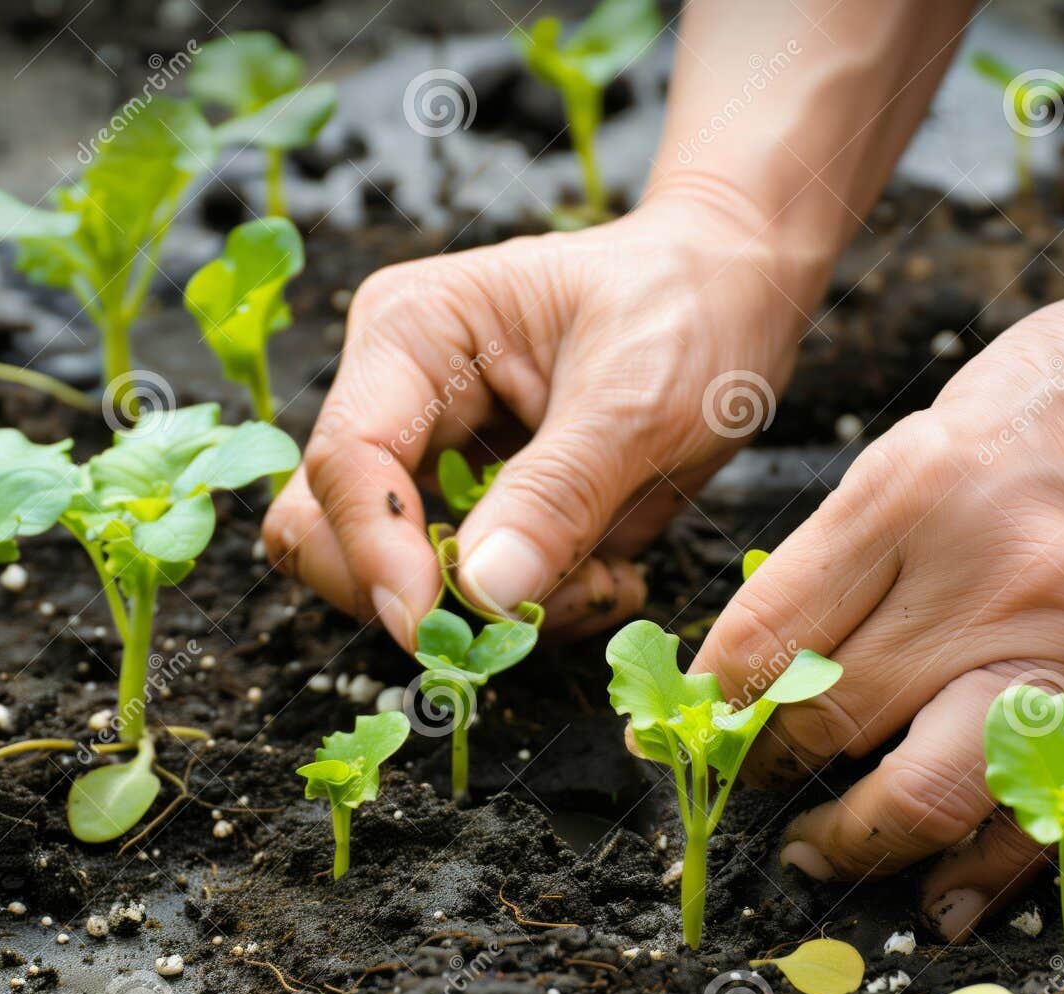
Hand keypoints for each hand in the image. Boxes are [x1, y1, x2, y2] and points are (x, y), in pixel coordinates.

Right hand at [263, 181, 818, 647]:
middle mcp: (400, 398)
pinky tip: (611, 572)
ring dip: (496, 615)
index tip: (432, 628)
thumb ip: (557, 496)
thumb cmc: (687, 308)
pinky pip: (469, 597)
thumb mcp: (637, 400)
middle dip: (426, 595)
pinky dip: (534, 613)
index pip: (347, 460)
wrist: (736, 296)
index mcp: (412, 335)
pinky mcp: (478, 509)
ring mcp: (433, 460)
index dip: (375, 553)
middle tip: (538, 610)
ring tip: (606, 578)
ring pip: (399, 583)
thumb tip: (479, 596)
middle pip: (328, 530)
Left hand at [693, 268, 1063, 940]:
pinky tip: (931, 894)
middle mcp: (986, 582)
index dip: (716, 694)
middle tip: (754, 777)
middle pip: (832, 720)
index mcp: (914, 492)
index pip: (772, 631)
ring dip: (854, 842)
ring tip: (819, 850)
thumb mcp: (924, 433)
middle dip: (769, 767)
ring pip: (925, 796)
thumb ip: (848, 547)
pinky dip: (973, 875)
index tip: (703, 719)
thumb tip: (773, 652)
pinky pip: (1035, 820)